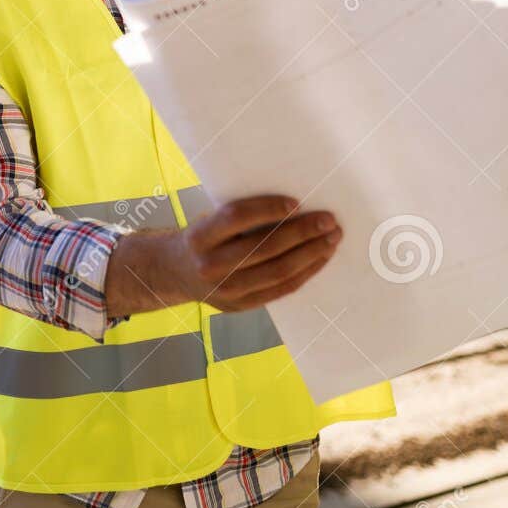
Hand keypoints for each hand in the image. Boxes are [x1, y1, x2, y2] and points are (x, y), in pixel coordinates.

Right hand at [167, 194, 340, 311]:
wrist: (175, 272)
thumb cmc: (202, 237)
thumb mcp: (209, 221)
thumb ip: (239, 217)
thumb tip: (293, 205)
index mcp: (199, 236)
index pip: (236, 218)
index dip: (268, 208)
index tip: (296, 202)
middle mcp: (210, 265)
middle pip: (265, 247)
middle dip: (303, 232)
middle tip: (329, 220)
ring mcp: (226, 290)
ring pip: (279, 271)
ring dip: (312, 253)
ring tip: (332, 238)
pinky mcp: (241, 305)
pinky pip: (281, 289)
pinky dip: (305, 272)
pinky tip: (320, 258)